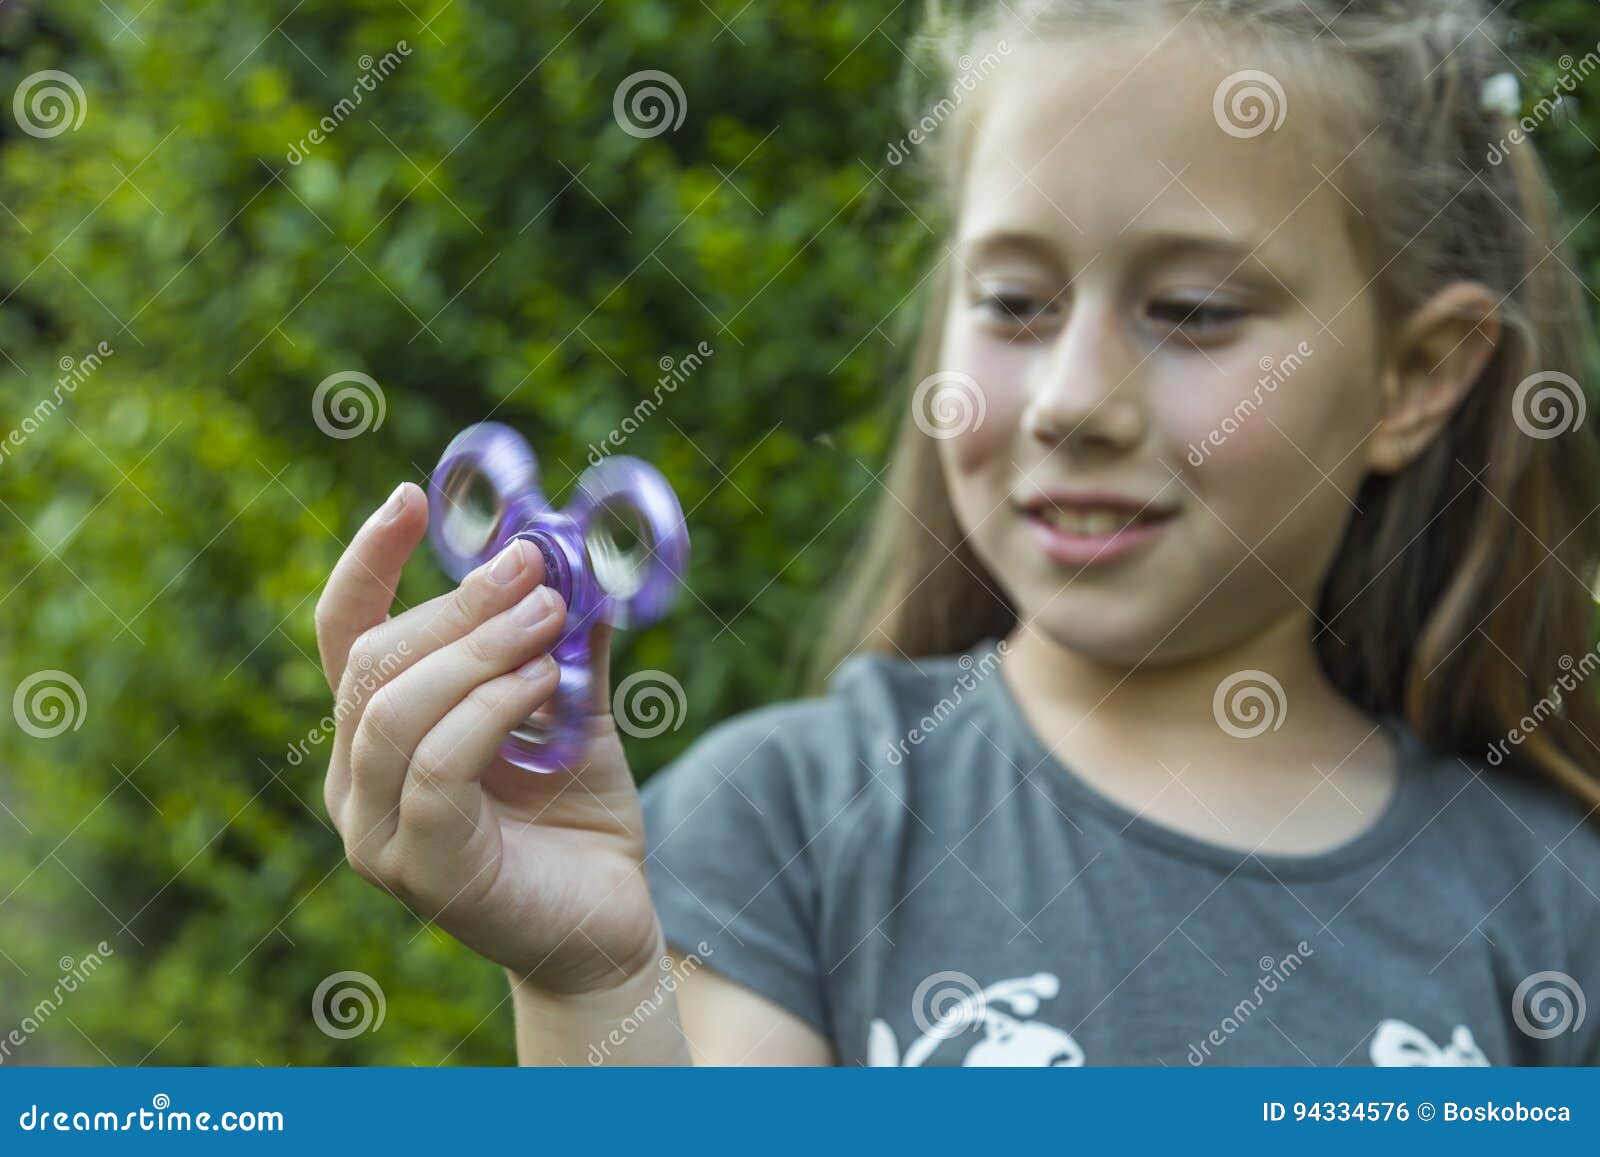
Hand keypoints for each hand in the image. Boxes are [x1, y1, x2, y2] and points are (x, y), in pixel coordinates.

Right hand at [314, 483, 663, 994]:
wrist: (607, 922)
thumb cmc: (578, 815)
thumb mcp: (572, 710)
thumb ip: (565, 642)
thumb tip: (579, 554)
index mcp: (379, 732)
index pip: (346, 633)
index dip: (368, 560)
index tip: (410, 497)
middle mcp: (356, 780)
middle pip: (376, 660)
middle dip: (455, 602)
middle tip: (530, 565)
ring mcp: (376, 831)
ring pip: (397, 708)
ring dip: (478, 648)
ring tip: (548, 618)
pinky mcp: (419, 869)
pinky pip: (438, 766)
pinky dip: (491, 709)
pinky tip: (544, 682)